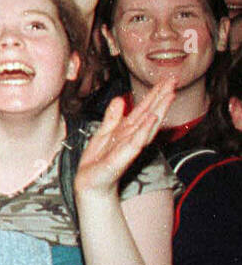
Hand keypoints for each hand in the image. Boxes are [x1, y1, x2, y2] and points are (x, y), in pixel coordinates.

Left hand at [74, 77, 174, 194]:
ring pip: (146, 126)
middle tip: (174, 82)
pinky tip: (152, 120)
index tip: (167, 80)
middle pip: (150, 114)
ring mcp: (128, 148)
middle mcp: (131, 137)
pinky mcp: (121, 159)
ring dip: (158, 111)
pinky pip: (134, 142)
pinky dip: (144, 131)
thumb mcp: (103, 133)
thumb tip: (120, 99)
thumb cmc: (98, 161)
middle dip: (161, 98)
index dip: (155, 95)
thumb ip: (112, 117)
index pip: (144, 109)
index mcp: (127, 130)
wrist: (90, 184)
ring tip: (169, 95)